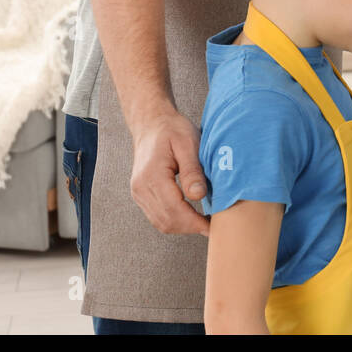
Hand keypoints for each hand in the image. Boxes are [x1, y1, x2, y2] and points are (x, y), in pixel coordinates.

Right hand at [129, 107, 210, 236]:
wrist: (152, 124)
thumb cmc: (172, 130)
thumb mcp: (188, 143)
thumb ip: (192, 170)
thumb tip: (198, 196)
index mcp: (152, 176)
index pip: (174, 209)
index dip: (194, 222)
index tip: (213, 225)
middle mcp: (141, 188)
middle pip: (167, 220)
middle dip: (191, 227)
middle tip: (213, 226)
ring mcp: (139, 193)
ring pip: (161, 222)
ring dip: (183, 227)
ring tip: (205, 223)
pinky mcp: (141, 194)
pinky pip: (157, 216)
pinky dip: (175, 221)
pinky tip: (192, 216)